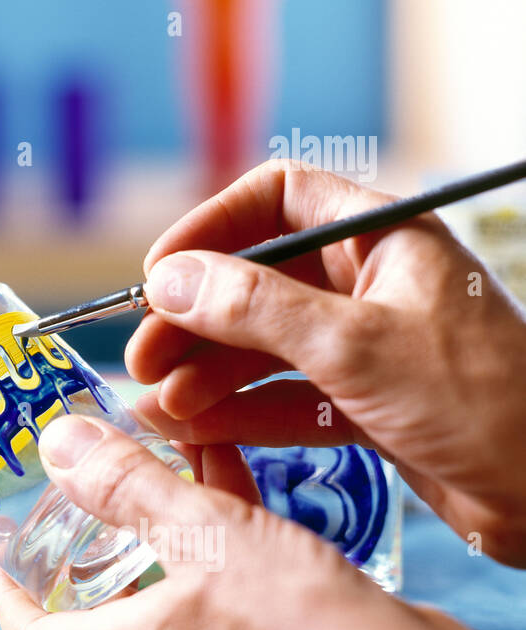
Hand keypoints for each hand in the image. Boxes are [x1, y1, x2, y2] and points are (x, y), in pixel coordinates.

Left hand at [0, 414, 525, 629]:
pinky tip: (224, 462)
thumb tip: (56, 444)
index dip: (3, 593)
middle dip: (81, 540)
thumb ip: (126, 487)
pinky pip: (226, 569)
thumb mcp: (200, 536)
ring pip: (169, 575)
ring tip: (148, 448)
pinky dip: (217, 519)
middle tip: (75, 480)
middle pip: (96, 602)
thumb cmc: (298, 629)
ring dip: (156, 515)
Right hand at [124, 159, 525, 565]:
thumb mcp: (355, 345)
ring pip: (261, 346)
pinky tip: (190, 430)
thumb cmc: (486, 402)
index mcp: (380, 238)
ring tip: (156, 408)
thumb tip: (168, 279)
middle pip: (253, 281)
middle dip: (192, 320)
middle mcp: (367, 285)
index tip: (159, 274)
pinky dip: (235, 414)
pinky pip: (281, 398)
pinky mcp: (363, 405)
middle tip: (142, 359)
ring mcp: (364, 347)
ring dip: (204, 374)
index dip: (210, 228)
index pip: (276, 199)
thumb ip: (254, 309)